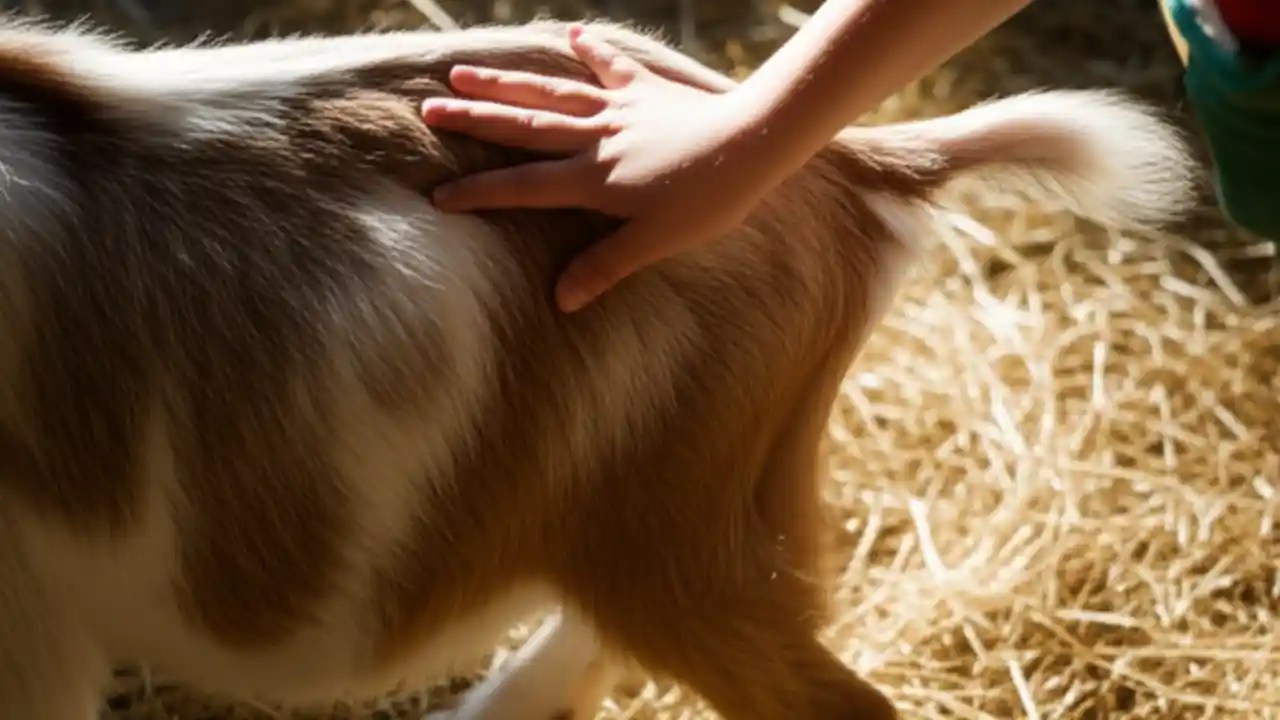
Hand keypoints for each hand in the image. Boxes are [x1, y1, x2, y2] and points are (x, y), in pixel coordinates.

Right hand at [421, 25, 781, 312]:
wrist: (754, 141)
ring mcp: (620, 108)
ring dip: (507, 82)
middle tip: (429, 110)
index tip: (439, 197)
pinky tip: (573, 34)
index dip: (479, 193)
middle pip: (523, 128)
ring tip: (464, 70)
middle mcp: (596, 138)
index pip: (523, 187)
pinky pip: (613, 67)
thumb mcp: (655, 242)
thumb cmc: (708, 199)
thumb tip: (560, 300)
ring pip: (551, 92)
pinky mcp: (648, 89)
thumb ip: (605, 266)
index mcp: (593, 178)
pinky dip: (592, 51)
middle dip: (474, 120)